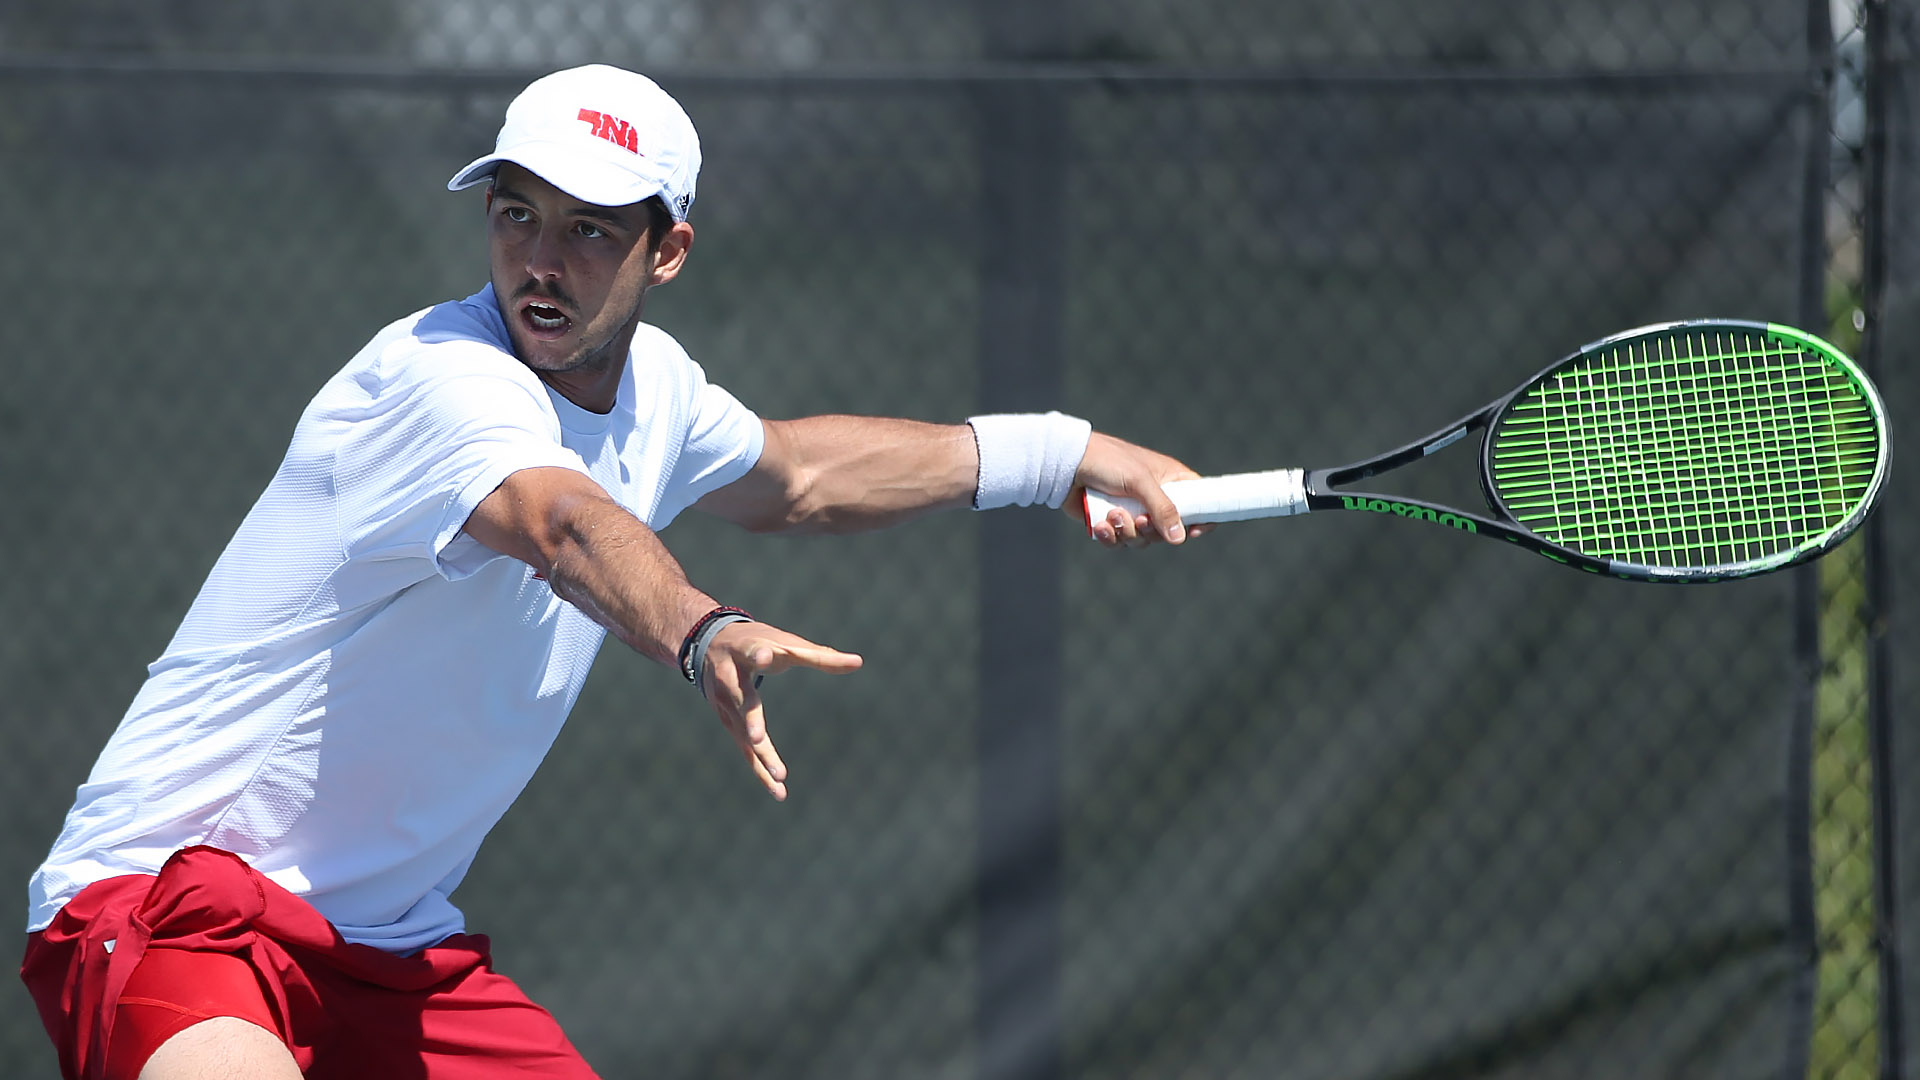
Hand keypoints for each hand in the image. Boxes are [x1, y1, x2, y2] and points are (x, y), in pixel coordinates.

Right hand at [700, 621, 863, 799]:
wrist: (708, 644)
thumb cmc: (759, 642)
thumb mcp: (785, 643)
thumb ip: (820, 656)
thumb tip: (858, 662)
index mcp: (747, 650)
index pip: (754, 651)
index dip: (759, 654)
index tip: (764, 656)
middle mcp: (730, 677)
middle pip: (742, 700)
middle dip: (749, 719)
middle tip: (756, 737)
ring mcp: (725, 703)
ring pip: (742, 732)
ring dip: (760, 755)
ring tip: (780, 775)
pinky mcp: (728, 723)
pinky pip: (745, 751)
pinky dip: (760, 771)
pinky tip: (778, 791)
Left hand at [1068, 432, 1211, 547]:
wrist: (1067, 464)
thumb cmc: (1108, 462)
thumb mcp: (1140, 481)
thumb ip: (1162, 508)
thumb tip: (1180, 538)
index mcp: (1170, 480)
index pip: (1200, 501)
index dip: (1202, 518)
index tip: (1194, 531)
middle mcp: (1154, 497)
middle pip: (1168, 530)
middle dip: (1151, 530)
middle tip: (1139, 519)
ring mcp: (1133, 510)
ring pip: (1142, 539)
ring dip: (1127, 532)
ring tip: (1112, 514)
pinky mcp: (1111, 522)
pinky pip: (1119, 542)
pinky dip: (1109, 537)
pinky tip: (1099, 525)